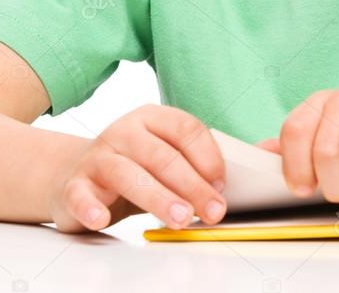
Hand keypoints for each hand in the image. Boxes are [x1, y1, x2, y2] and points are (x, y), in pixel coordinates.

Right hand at [47, 104, 226, 232]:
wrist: (75, 175)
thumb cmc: (135, 168)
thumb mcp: (166, 156)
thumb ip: (202, 159)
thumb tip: (264, 156)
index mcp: (153, 118)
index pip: (186, 129)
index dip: (208, 156)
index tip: (223, 184)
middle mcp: (125, 131)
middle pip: (162, 155)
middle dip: (192, 185)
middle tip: (213, 210)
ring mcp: (98, 156)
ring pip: (129, 174)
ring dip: (158, 198)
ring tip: (182, 219)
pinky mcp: (74, 183)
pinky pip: (81, 193)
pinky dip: (91, 206)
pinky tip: (103, 219)